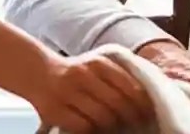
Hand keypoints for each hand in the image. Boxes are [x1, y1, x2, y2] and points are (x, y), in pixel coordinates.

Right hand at [22, 49, 154, 133]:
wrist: (39, 73)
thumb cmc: (77, 72)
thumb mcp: (97, 64)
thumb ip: (120, 73)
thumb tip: (149, 94)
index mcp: (98, 62)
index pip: (130, 86)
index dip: (143, 103)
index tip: (149, 112)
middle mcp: (82, 74)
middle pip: (118, 104)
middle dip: (131, 117)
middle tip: (138, 124)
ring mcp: (67, 93)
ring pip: (102, 117)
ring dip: (113, 126)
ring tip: (118, 126)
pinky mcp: (55, 111)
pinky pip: (83, 126)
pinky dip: (92, 130)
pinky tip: (96, 128)